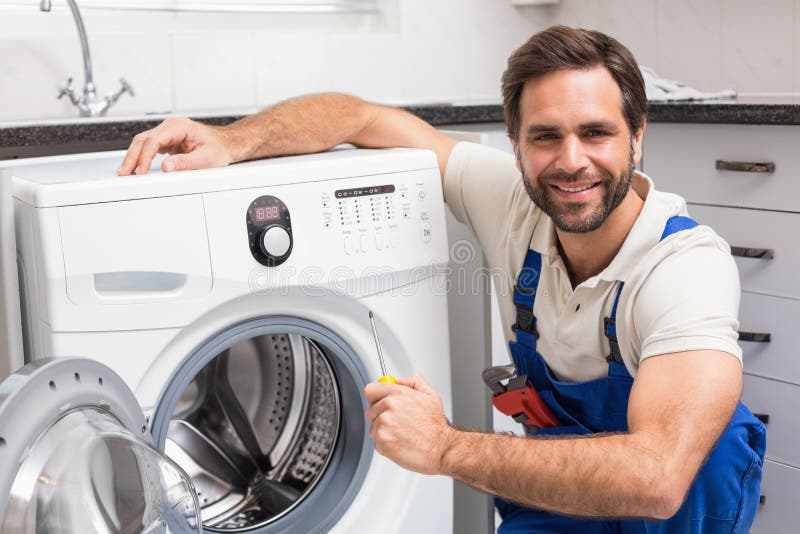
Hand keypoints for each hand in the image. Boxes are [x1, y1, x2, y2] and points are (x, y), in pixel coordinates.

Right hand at [118, 116, 232, 174]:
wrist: (227, 144)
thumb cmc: (219, 148)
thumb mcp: (205, 158)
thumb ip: (185, 163)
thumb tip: (165, 167)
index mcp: (180, 126)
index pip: (154, 140)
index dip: (145, 156)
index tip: (140, 171)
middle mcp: (171, 126)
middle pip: (144, 139)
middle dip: (132, 156)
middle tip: (124, 173)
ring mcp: (168, 132)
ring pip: (144, 142)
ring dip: (134, 157)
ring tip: (126, 172)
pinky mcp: (168, 139)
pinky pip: (150, 147)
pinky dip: (142, 157)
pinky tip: (136, 167)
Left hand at [364, 373, 454, 474]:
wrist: (441, 448)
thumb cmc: (436, 426)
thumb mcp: (430, 395)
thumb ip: (413, 382)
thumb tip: (398, 380)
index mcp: (398, 393)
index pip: (370, 390)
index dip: (375, 397)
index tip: (380, 402)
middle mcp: (388, 407)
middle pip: (370, 411)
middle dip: (380, 416)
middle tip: (397, 422)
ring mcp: (383, 424)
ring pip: (373, 427)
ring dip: (383, 431)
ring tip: (401, 433)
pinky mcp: (382, 441)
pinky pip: (376, 442)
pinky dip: (386, 444)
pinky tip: (400, 442)